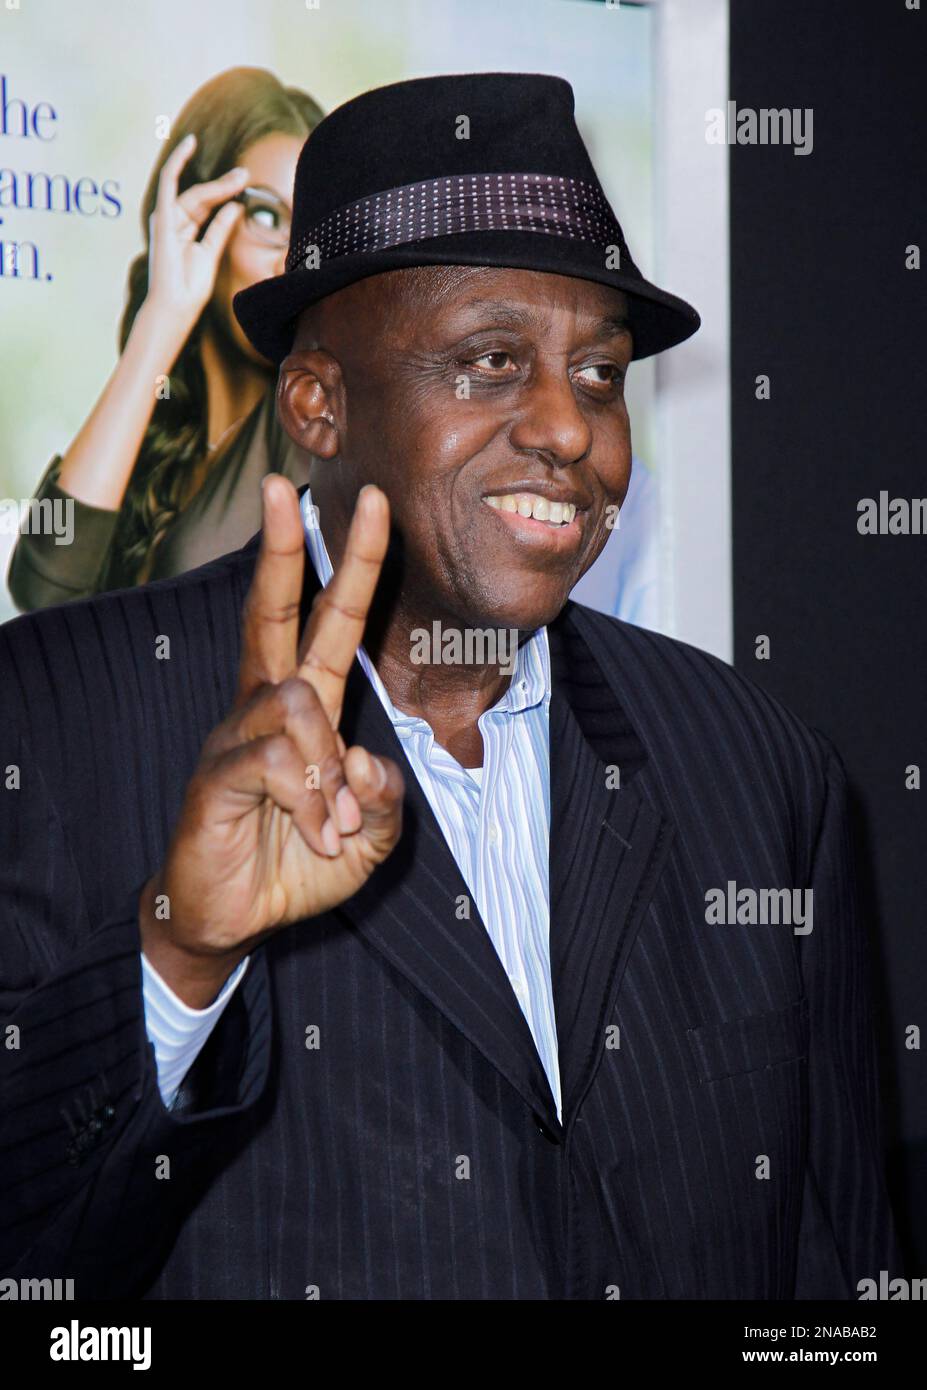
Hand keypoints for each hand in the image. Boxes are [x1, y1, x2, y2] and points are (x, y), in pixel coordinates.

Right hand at [140, 476, 404, 1003]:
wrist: (235, 919)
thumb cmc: (298, 867)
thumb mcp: (370, 839)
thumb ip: (385, 799)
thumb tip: (365, 760)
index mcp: (307, 707)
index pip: (332, 621)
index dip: (355, 566)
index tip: (375, 506)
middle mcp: (265, 707)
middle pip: (272, 613)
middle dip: (280, 550)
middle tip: (277, 486)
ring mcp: (234, 736)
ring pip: (296, 701)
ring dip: (330, 770)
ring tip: (330, 826)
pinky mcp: (215, 774)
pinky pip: (275, 758)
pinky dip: (309, 801)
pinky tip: (314, 835)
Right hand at [144, 132, 248, 334]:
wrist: (176, 306)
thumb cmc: (189, 287)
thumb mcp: (212, 252)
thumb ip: (221, 228)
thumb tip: (236, 205)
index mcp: (185, 232)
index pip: (206, 204)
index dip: (225, 192)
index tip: (245, 183)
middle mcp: (174, 222)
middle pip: (202, 196)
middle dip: (225, 185)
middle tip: (246, 175)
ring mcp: (166, 219)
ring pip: (195, 192)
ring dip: (217, 183)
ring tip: (240, 175)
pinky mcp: (162, 217)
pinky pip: (168, 182)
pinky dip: (177, 161)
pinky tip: (188, 144)